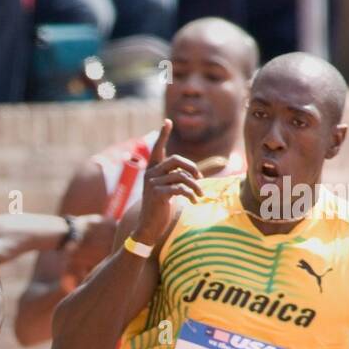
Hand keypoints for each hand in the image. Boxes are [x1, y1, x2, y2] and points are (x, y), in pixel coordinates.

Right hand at [135, 119, 202, 246]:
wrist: (148, 227)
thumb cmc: (160, 208)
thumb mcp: (168, 190)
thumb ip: (177, 178)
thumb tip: (195, 173)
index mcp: (152, 170)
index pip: (158, 148)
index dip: (163, 135)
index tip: (168, 121)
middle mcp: (150, 174)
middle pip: (177, 160)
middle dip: (192, 168)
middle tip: (199, 178)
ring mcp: (152, 183)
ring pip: (181, 176)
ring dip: (195, 186)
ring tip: (199, 195)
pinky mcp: (157, 194)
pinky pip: (180, 188)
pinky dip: (191, 194)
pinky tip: (193, 201)